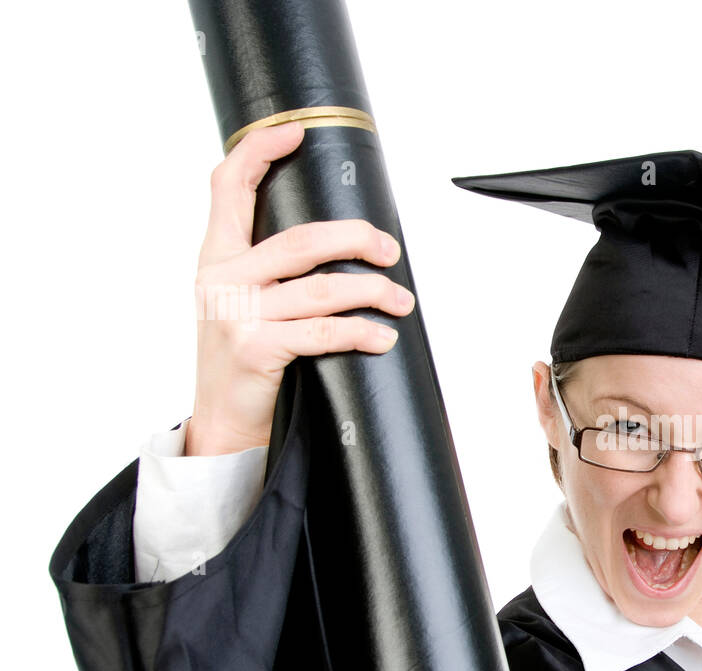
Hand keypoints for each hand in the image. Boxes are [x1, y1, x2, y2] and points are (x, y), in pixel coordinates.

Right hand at [188, 121, 415, 456]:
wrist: (221, 421)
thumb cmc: (243, 359)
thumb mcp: (239, 302)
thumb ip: (266, 268)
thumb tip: (335, 242)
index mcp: (216, 257)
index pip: (227, 187)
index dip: (259, 152)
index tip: (295, 132)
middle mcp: (220, 279)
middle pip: (300, 239)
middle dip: (356, 239)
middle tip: (390, 249)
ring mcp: (236, 315)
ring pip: (322, 289)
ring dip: (373, 292)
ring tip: (400, 299)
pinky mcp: (255, 350)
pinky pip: (323, 332)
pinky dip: (361, 332)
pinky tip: (383, 336)